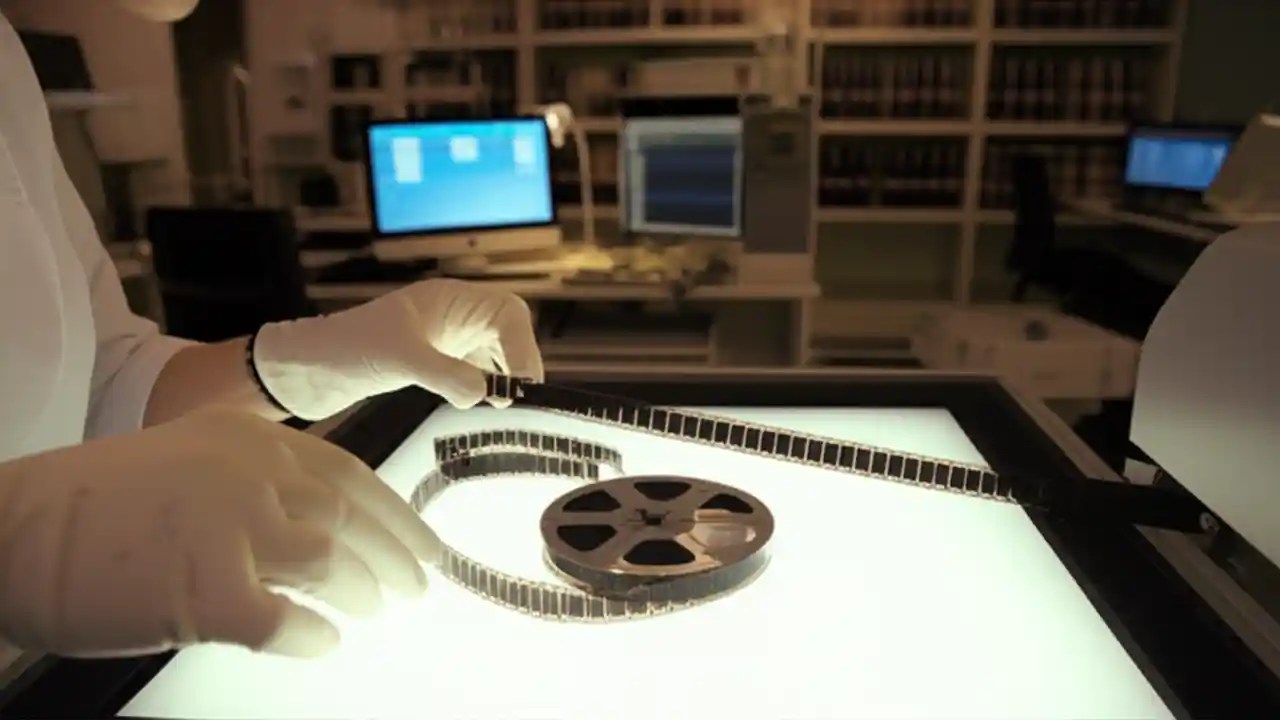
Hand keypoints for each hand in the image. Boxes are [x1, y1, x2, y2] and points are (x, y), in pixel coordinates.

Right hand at [0, 409, 439, 657]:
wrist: (12, 529)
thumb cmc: (98, 507)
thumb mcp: (193, 463)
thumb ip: (260, 483)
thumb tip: (330, 529)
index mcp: (251, 441)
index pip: (354, 476)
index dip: (400, 517)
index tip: (429, 546)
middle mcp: (249, 474)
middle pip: (354, 521)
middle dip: (397, 559)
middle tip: (416, 588)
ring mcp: (229, 529)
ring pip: (333, 566)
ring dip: (362, 594)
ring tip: (373, 612)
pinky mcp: (204, 591)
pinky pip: (286, 622)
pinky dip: (312, 635)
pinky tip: (320, 642)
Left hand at [254, 278, 542, 419]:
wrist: (303, 369)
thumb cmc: (346, 348)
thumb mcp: (399, 358)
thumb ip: (445, 373)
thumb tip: (486, 393)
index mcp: (449, 300)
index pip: (506, 313)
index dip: (521, 345)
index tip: (522, 382)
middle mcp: (452, 317)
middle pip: (507, 331)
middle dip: (519, 360)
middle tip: (520, 398)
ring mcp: (444, 341)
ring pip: (494, 353)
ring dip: (504, 376)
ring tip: (504, 405)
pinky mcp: (432, 365)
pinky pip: (474, 372)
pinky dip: (484, 388)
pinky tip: (480, 408)